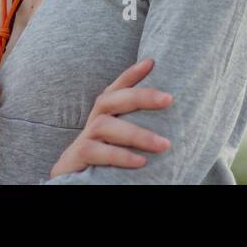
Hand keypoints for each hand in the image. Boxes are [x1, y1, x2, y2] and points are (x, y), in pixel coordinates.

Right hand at [49, 57, 172, 178]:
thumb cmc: (105, 165)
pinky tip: (141, 161)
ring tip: (164, 145)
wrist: (75, 184)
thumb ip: (137, 128)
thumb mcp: (122, 143)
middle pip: (110, 100)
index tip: (152, 62)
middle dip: (140, 96)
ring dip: (136, 134)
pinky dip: (119, 155)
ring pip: (104, 126)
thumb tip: (170, 122)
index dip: (131, 74)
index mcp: (104, 116)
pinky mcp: (76, 158)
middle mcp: (92, 123)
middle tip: (169, 99)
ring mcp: (83, 140)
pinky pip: (95, 152)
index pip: (115, 89)